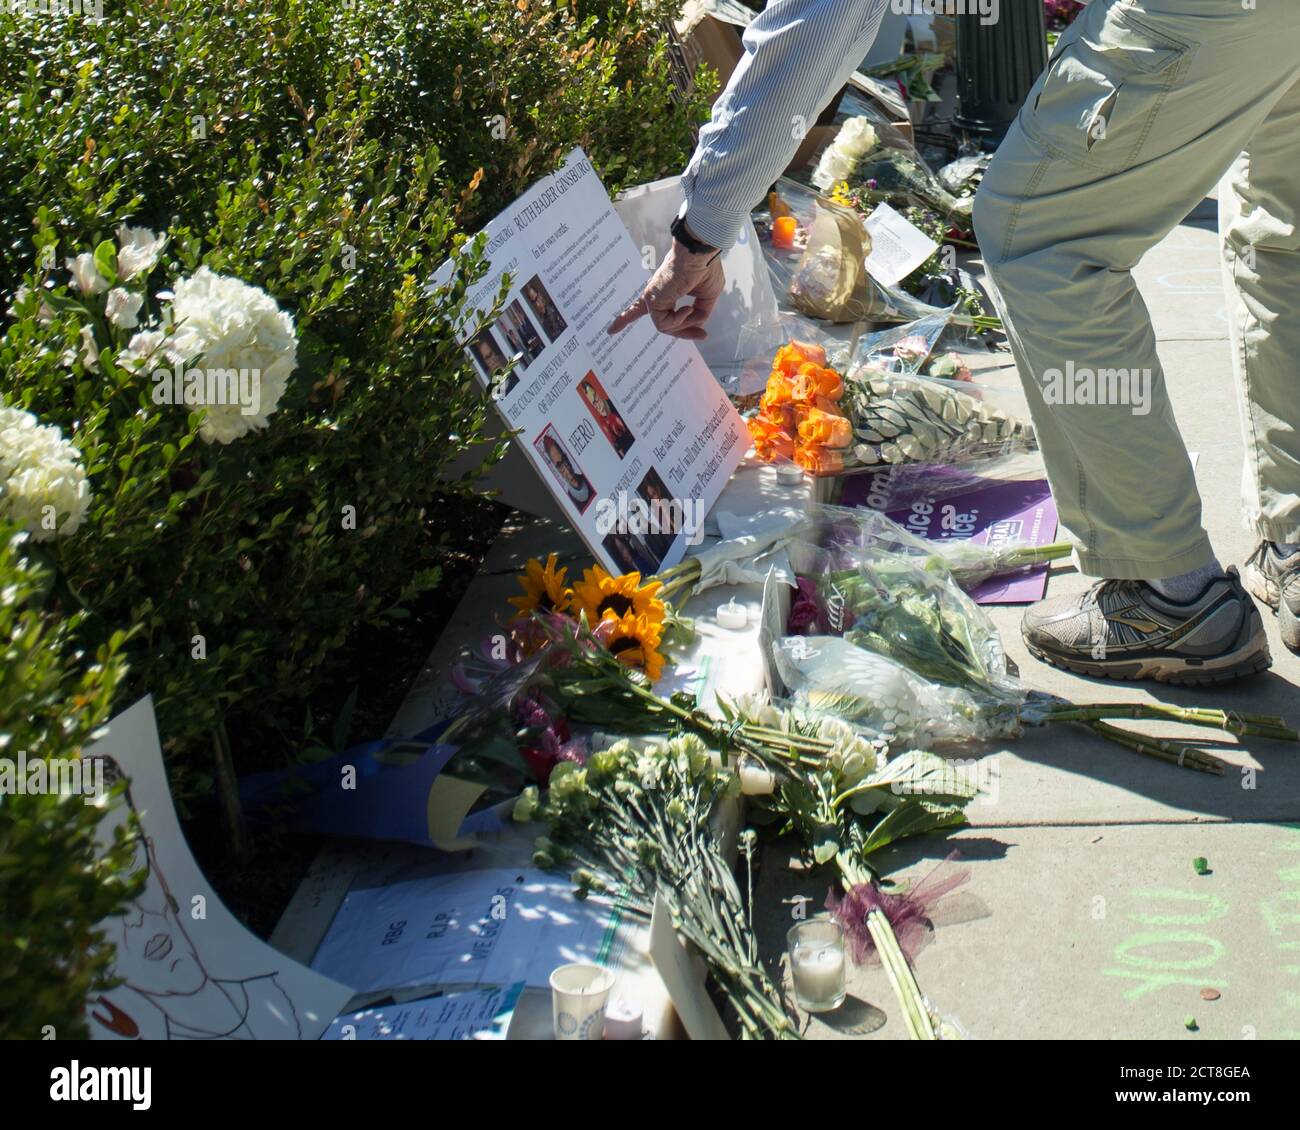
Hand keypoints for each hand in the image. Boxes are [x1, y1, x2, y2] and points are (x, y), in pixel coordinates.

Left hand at [607, 238, 724, 339]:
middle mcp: (655, 294)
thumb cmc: (704, 268)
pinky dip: (680, 321)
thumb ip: (699, 314)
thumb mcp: (706, 297)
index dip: (627, 317)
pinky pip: (665, 324)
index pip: (641, 306)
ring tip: (694, 310)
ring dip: (685, 324)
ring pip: (666, 327)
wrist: (700, 254)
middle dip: (684, 332)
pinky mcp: (651, 299)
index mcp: (665, 291)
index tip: (611, 331)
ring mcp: (652, 296)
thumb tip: (696, 327)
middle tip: (702, 336)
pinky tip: (687, 308)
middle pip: (662, 323)